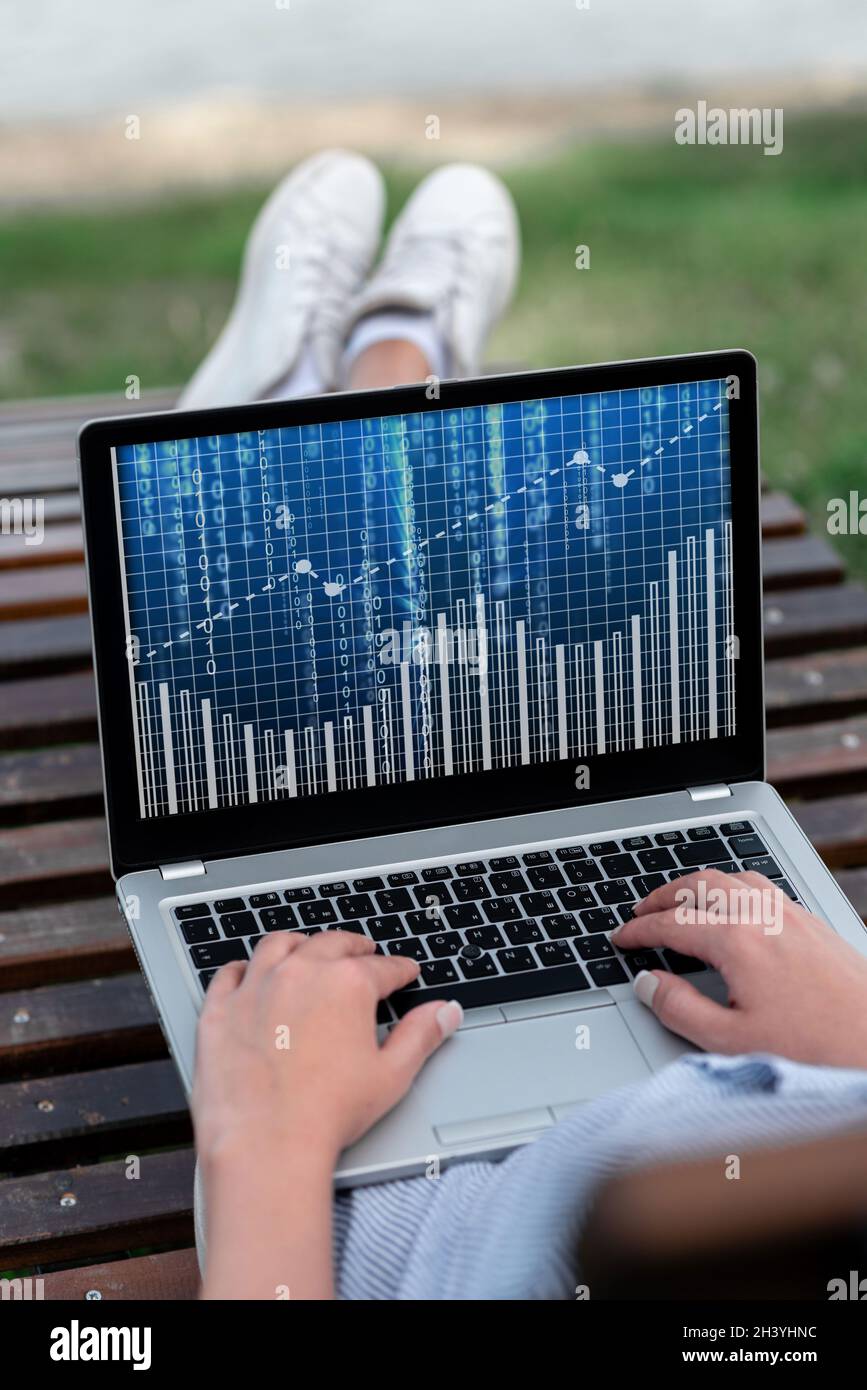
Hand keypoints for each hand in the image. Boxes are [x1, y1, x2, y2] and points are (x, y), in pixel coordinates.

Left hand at [192, 930, 461, 1165]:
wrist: (266, 1144)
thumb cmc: (327, 1114)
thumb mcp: (392, 1075)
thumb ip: (422, 1035)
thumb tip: (446, 1012)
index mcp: (346, 984)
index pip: (383, 966)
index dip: (399, 969)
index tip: (404, 972)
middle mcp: (300, 973)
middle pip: (331, 944)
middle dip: (354, 946)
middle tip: (364, 952)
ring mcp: (256, 987)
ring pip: (279, 945)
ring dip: (299, 944)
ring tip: (308, 950)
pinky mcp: (220, 1008)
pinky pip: (230, 973)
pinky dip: (244, 969)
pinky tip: (250, 974)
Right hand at [610, 869, 866, 1068]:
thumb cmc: (813, 1050)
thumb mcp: (730, 1041)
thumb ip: (679, 1008)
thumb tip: (648, 984)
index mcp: (737, 941)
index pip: (672, 922)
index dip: (639, 929)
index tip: (621, 938)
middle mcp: (764, 917)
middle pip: (701, 885)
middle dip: (664, 895)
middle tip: (641, 911)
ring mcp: (792, 915)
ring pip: (734, 878)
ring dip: (700, 886)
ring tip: (681, 902)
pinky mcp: (814, 924)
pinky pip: (763, 887)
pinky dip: (733, 888)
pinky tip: (734, 909)